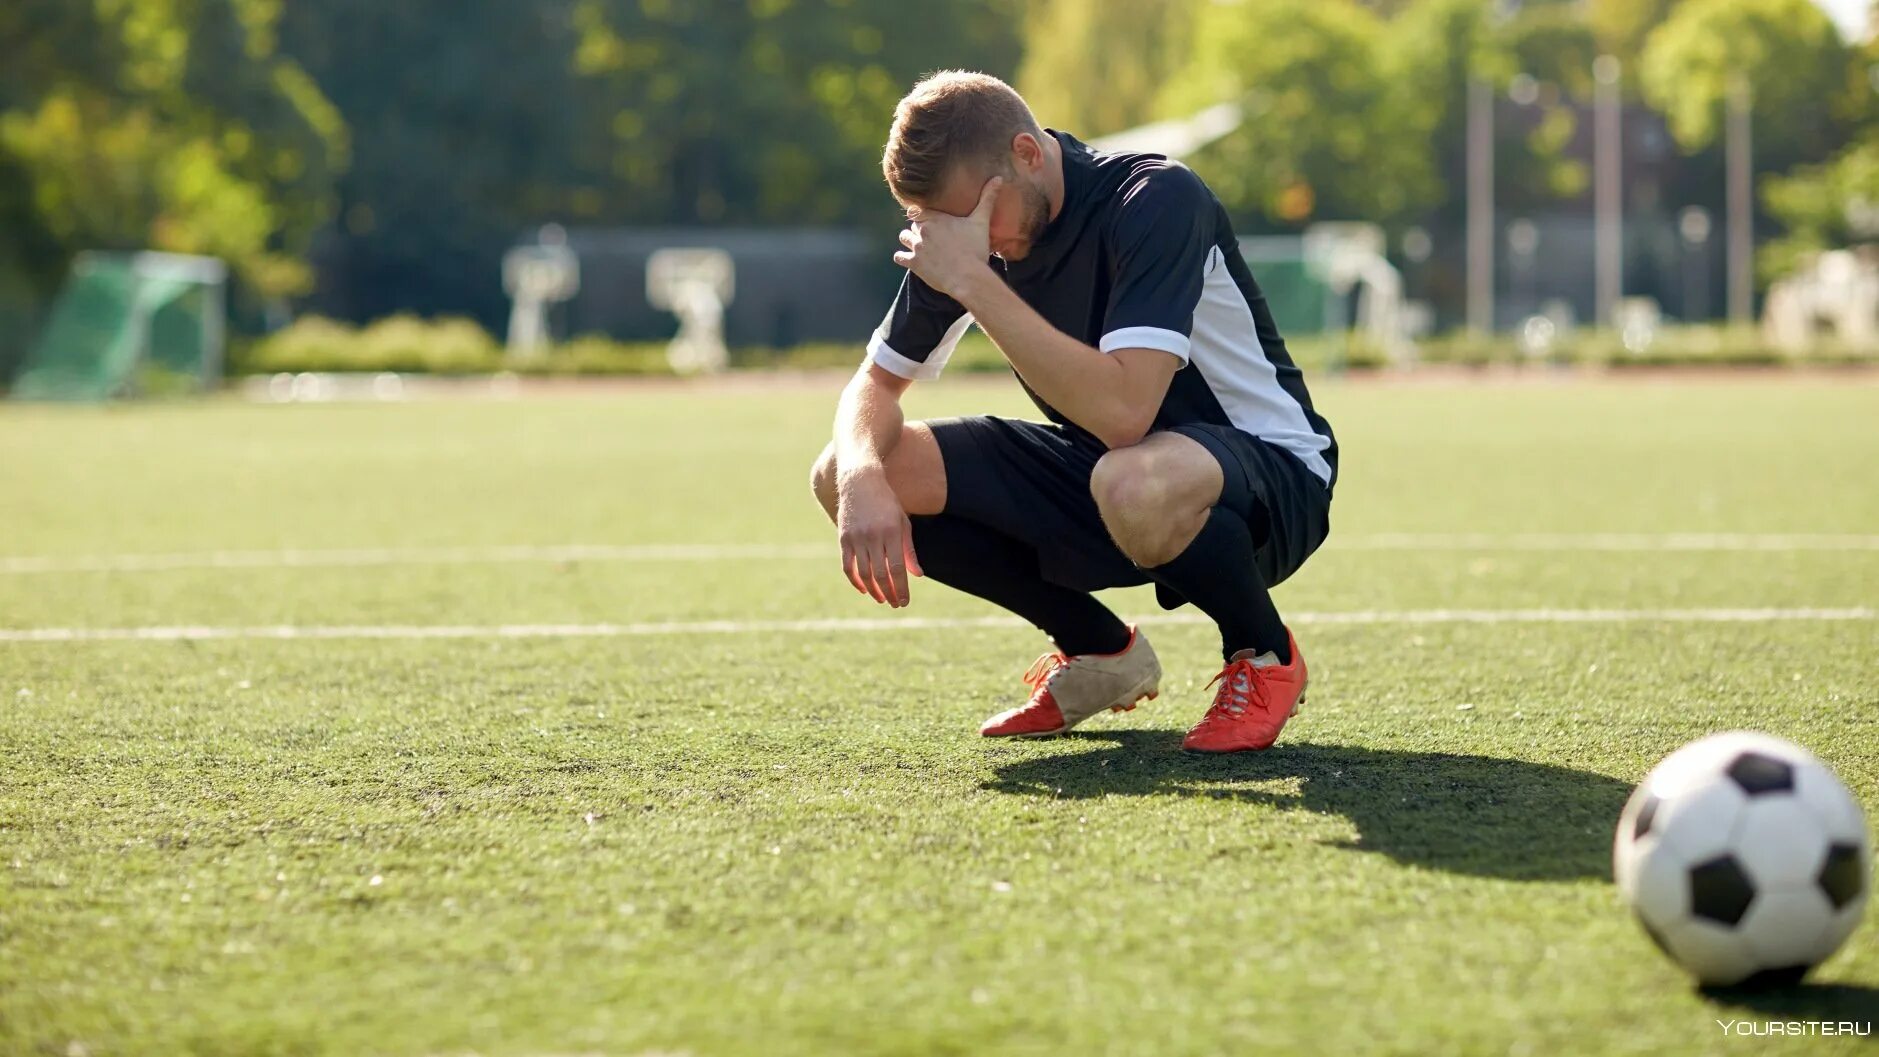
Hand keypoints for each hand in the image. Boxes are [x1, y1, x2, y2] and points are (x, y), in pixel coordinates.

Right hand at [835, 467, 922, 606]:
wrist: (860, 482)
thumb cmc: (886, 503)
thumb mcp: (903, 522)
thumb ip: (909, 549)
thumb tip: (917, 575)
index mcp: (891, 531)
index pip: (897, 568)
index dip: (901, 588)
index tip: (905, 601)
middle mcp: (873, 535)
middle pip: (880, 574)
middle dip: (889, 593)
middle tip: (895, 604)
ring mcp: (856, 537)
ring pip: (863, 573)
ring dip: (873, 590)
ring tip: (882, 599)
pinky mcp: (843, 538)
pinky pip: (847, 566)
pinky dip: (855, 580)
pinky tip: (864, 589)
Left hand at [893, 177, 999, 299]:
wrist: (968, 277)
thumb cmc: (975, 249)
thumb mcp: (981, 221)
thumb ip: (987, 198)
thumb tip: (998, 177)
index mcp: (936, 218)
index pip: (918, 210)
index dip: (922, 214)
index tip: (927, 219)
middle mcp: (923, 230)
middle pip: (913, 224)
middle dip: (920, 228)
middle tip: (930, 235)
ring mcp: (916, 247)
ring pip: (904, 237)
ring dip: (910, 240)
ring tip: (920, 245)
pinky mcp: (914, 264)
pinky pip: (899, 257)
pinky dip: (903, 257)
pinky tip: (909, 258)